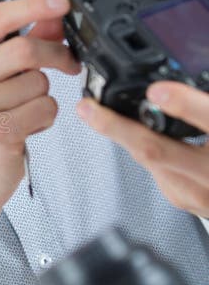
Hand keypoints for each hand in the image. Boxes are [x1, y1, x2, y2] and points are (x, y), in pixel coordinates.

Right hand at [0, 0, 80, 207]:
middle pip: (24, 49)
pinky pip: (44, 109)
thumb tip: (53, 17)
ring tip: (24, 111)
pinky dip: (45, 118)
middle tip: (69, 63)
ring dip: (45, 96)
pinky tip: (26, 128)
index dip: (34, 6)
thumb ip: (20, 44)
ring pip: (39, 82)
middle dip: (57, 54)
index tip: (62, 4)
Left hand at [77, 82, 208, 218]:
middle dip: (116, 127)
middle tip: (87, 108)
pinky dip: (143, 147)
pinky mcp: (188, 201)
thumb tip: (180, 82)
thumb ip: (204, 106)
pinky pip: (158, 169)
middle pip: (159, 151)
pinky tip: (129, 131)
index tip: (158, 91)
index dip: (186, 106)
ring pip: (151, 161)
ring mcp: (199, 195)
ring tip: (95, 111)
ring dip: (123, 135)